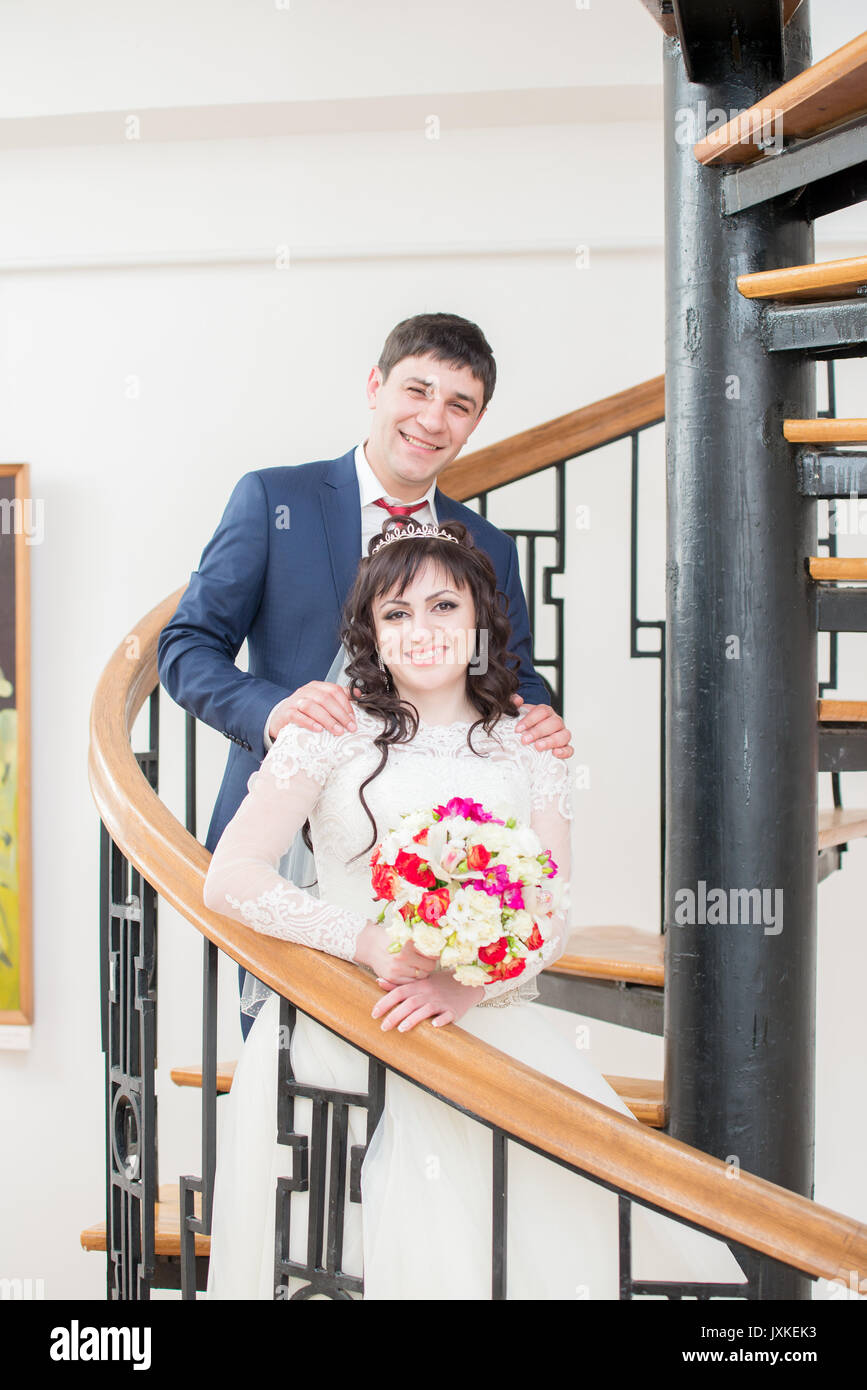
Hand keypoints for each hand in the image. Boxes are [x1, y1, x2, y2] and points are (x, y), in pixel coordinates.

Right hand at [269, 681, 358, 740]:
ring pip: (312, 707)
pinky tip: (319, 730)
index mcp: (317, 686)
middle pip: (325, 699)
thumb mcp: (321, 702)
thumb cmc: (304, 711)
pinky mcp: (286, 713)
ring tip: (337, 731)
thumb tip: (359, 694)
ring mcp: (295, 701)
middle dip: (340, 714)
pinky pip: (297, 716)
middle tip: (350, 727)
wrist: (281, 717)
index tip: (353, 719)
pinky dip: (309, 723)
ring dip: (327, 720)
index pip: (334, 691)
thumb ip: (339, 697)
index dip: (346, 705)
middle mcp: (305, 691)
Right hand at [353, 920, 439, 985]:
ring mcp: (397, 969)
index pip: (433, 953)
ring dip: (422, 971)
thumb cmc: (390, 938)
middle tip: (426, 959)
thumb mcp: (406, 934)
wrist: (370, 945)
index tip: (435, 952)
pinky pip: (411, 982)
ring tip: (417, 964)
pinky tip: (410, 970)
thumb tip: (442, 942)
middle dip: (430, 963)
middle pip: (429, 966)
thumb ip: (422, 940)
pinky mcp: (392, 978)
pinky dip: (413, 978)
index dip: (436, 953)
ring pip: (421, 976)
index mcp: (409, 942)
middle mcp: (403, 956)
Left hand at [371, 971, 485, 1031]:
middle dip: (395, 1015)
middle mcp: (428, 993)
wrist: (465, 984)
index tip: (374, 1013)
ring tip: (402, 1029)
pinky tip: (434, 1025)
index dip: (385, 1002)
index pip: (399, 992)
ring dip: (413, 1019)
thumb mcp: (419, 982)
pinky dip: (441, 1020)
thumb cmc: (439, 985)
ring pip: (426, 1009)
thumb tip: (379, 981)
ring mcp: (441, 1001)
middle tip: (383, 1027)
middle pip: (410, 1003)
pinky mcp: (453, 1010)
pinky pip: (447, 1015)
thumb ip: (399, 985)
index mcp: (419, 986)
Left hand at [510, 694, 572, 757]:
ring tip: (538, 747)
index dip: (530, 720)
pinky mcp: (564, 747)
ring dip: (551, 741)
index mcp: (546, 712)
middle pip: (553, 723)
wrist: (529, 734)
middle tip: (525, 740)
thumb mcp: (517, 712)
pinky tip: (555, 753)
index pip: (542, 711)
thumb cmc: (524, 725)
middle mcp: (556, 722)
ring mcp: (562, 734)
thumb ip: (514, 702)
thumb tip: (517, 700)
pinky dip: (564, 752)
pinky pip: (569, 749)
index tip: (518, 729)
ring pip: (564, 735)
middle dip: (538, 732)